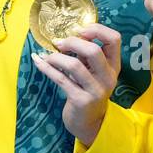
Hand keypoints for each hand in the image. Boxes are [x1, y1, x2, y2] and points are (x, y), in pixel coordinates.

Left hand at [32, 23, 122, 146]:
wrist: (88, 122)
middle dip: (73, 42)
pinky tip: (38, 61)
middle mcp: (108, 77)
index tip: (79, 30)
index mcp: (113, 66)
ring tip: (47, 56)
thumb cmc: (88, 90)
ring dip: (56, 57)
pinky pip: (61, 79)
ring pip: (74, 65)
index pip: (114, 39)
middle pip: (94, 51)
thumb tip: (68, 34)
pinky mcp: (81, 100)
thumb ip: (86, 55)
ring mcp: (95, 90)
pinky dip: (46, 68)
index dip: (96, 30)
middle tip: (59, 43)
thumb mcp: (93, 71)